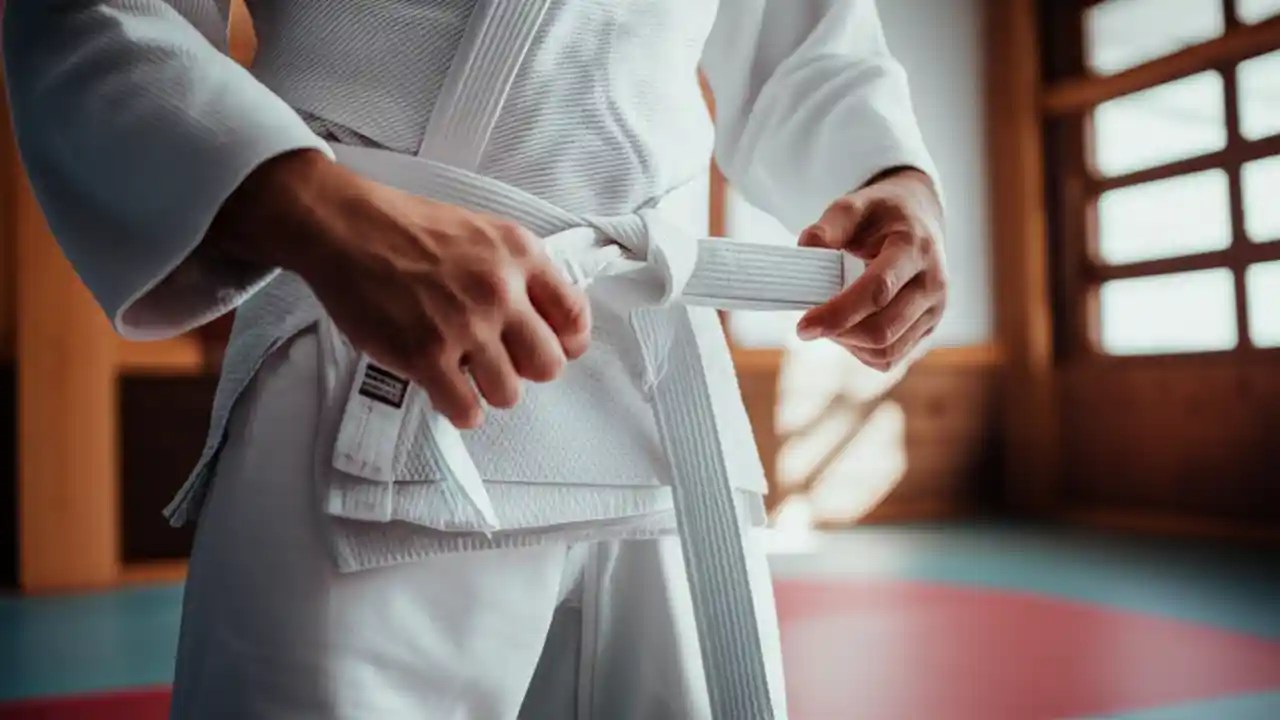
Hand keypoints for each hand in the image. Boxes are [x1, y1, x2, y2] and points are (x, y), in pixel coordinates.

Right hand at [209, 150, 590, 428]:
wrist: (345, 227)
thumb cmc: (409, 228)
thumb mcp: (483, 230)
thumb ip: (519, 270)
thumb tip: (544, 319)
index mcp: (521, 255)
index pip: (575, 318)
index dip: (567, 342)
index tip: (551, 347)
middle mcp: (500, 291)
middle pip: (549, 365)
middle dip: (528, 370)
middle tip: (503, 361)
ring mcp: (464, 326)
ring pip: (509, 393)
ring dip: (491, 391)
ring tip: (468, 374)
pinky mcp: (426, 356)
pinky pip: (466, 410)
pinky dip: (461, 410)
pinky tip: (448, 393)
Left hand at [795, 168, 946, 371]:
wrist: (921, 217)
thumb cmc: (885, 213)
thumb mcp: (857, 203)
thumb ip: (832, 223)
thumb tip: (807, 247)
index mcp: (915, 250)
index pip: (877, 292)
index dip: (837, 314)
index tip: (803, 326)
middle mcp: (932, 285)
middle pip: (882, 331)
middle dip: (838, 333)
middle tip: (807, 325)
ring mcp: (934, 311)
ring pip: (886, 351)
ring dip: (849, 345)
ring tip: (829, 322)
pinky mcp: (928, 329)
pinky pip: (891, 358)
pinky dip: (863, 352)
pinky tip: (848, 330)